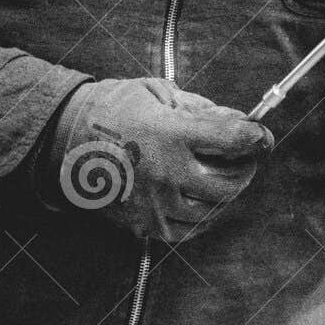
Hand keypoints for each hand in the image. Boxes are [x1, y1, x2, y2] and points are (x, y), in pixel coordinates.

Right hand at [56, 76, 273, 242]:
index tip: (262, 137)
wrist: (62, 140)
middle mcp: (167, 174)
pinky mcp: (143, 223)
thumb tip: (237, 120)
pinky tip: (202, 200)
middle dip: (245, 168)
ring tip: (224, 178)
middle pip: (230, 182)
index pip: (233, 140)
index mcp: (171, 135)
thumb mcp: (157, 93)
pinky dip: (203, 217)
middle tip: (245, 158)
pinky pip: (188, 230)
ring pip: (212, 210)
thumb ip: (200, 108)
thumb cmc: (110, 110)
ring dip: (226, 194)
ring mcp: (155, 203)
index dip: (256, 138)